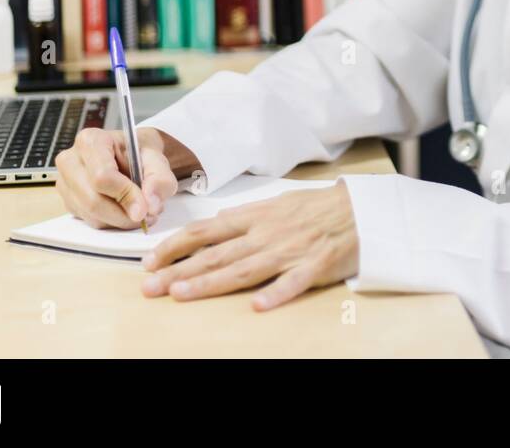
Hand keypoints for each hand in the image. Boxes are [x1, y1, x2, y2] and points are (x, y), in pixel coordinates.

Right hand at [53, 125, 178, 229]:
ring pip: (90, 214)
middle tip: (147, 215)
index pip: (102, 176)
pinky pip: (88, 221)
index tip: (145, 208)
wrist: (132, 156)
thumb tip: (151, 204)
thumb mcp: (157, 159)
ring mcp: (64, 182)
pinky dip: (110, 222)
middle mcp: (71, 160)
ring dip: (119, 220)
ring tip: (139, 210)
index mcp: (91, 140)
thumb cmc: (139, 153)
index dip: (125, 195)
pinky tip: (123, 210)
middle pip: (92, 199)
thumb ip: (160, 179)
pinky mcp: (67, 200)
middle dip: (123, 213)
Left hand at [140, 181, 358, 310]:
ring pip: (243, 269)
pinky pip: (292, 283)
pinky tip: (257, 306)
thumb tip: (219, 221)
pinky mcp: (313, 267)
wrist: (360, 209)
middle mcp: (266, 234)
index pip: (206, 230)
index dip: (175, 245)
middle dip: (179, 270)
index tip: (150, 260)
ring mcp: (288, 252)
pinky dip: (275, 294)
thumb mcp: (278, 202)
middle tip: (150, 287)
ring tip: (181, 294)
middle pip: (216, 254)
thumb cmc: (318, 207)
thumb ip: (247, 214)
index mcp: (256, 217)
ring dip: (210, 282)